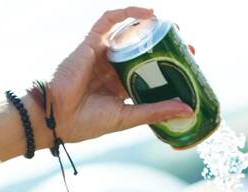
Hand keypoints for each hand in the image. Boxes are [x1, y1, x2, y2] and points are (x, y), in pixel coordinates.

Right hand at [32, 7, 195, 144]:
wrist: (57, 118)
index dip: (168, 66)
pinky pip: (110, 20)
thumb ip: (156, 111)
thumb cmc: (86, 123)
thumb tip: (188, 110)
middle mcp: (111, 69)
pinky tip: (149, 12)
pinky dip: (129, 12)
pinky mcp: (91, 42)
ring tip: (171, 27)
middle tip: (185, 45)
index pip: (148, 72)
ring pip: (129, 34)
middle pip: (142, 51)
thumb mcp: (128, 117)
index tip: (190, 63)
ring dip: (150, 27)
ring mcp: (101, 54)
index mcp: (118, 87)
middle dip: (164, 46)